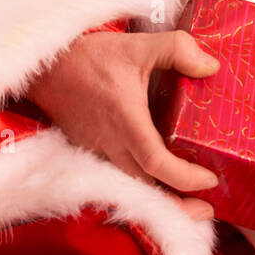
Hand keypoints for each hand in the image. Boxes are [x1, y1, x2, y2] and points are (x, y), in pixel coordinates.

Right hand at [26, 29, 219, 218]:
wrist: (44, 67)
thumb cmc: (90, 57)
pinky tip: (154, 184)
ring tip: (188, 205)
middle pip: (145, 187)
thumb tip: (211, 67)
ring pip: (130, 185)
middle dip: (177, 205)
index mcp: (126, 121)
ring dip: (158, 200)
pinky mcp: (87, 150)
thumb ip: (178, 49)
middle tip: (207, 209)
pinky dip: (138, 186)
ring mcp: (96, 150)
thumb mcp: (139, 45)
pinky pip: (115, 176)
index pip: (156, 161)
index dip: (184, 177)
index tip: (209, 181)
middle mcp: (110, 143)